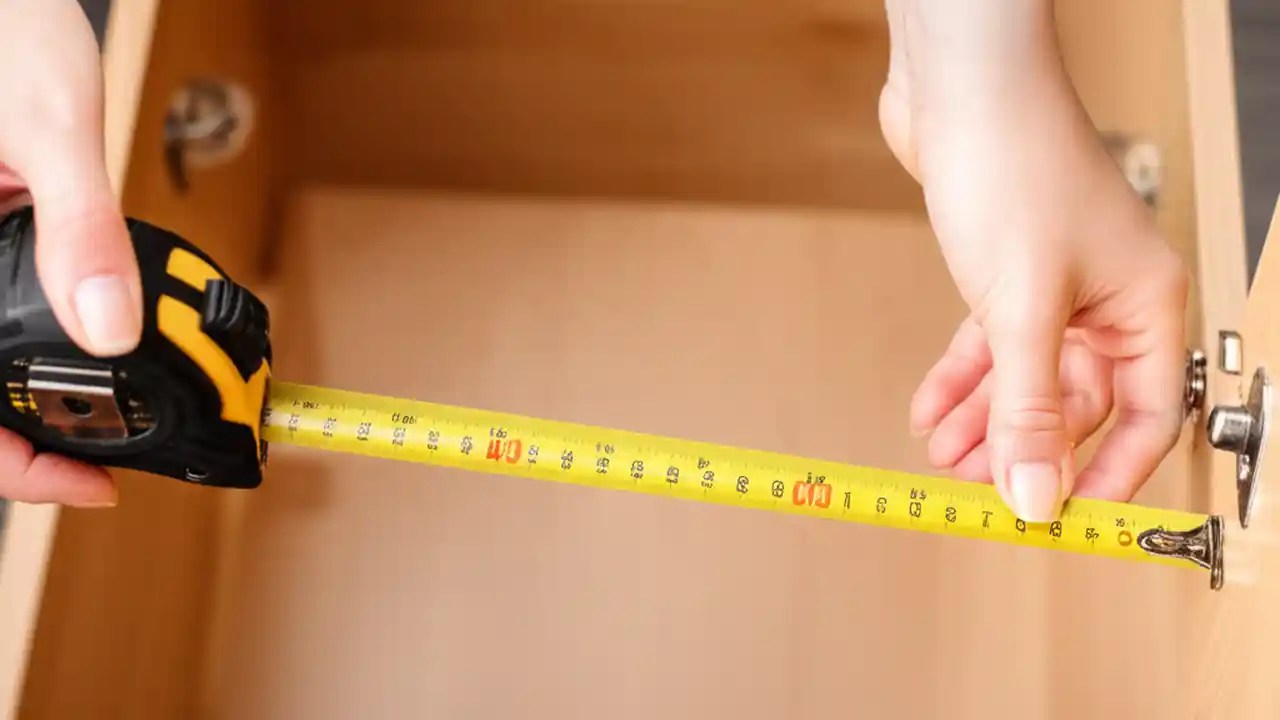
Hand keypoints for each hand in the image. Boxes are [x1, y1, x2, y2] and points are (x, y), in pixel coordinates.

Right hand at [0, 0, 143, 505]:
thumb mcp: (51, 126)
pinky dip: (32, 349)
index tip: (87, 485)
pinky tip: (88, 354)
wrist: (1, 0)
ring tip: (106, 425)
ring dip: (29, 403)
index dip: (12, 465)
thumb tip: (112, 328)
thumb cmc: (2, 30)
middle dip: (25, 444)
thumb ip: (80, 226)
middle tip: (109, 467)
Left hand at [880, 0, 1187, 520]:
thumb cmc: (1015, 167)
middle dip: (1021, 448)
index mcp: (1145, 307)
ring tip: (941, 460)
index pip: (1145, 416)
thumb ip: (1026, 408)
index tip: (1059, 518)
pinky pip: (989, 344)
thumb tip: (1036, 495)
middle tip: (975, 492)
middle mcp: (1107, 300)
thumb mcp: (1023, 308)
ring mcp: (1055, 286)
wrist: (961, 90)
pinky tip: (929, 410)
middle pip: (1074, 402)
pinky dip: (959, 378)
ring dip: (983, 420)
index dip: (1105, 474)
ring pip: (1024, 377)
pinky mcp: (1006, 272)